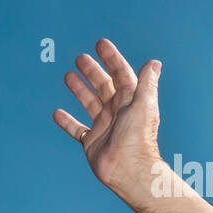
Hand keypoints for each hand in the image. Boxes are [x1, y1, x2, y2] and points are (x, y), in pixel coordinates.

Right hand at [52, 39, 164, 191]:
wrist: (129, 169)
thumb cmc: (138, 137)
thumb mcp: (143, 104)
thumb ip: (147, 83)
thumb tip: (155, 63)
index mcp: (131, 102)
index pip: (122, 75)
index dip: (112, 59)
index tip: (101, 43)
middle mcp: (118, 113)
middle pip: (104, 87)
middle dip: (93, 72)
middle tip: (81, 58)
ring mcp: (105, 127)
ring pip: (90, 103)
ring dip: (80, 89)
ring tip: (68, 76)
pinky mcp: (93, 142)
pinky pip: (77, 129)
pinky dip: (67, 122)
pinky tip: (57, 113)